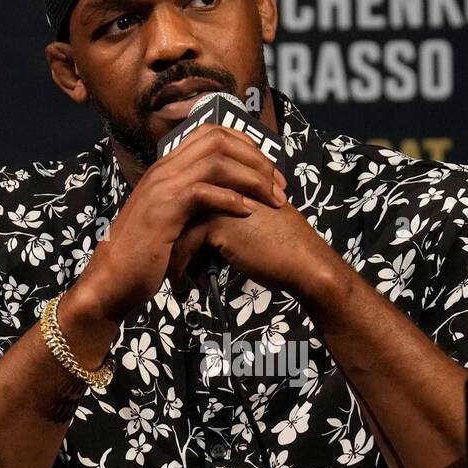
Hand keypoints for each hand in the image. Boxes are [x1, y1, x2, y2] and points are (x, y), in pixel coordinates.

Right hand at [67, 124, 286, 322]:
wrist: (113, 281)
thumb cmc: (147, 255)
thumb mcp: (173, 219)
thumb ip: (194, 201)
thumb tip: (228, 197)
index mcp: (168, 167)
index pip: (212, 133)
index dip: (247, 146)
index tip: (271, 171)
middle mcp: (164, 170)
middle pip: (218, 139)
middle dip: (256, 159)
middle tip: (280, 186)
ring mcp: (161, 188)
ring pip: (215, 162)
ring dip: (251, 179)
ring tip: (273, 200)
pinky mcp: (162, 212)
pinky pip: (202, 193)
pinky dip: (230, 200)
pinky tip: (249, 212)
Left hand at [169, 193, 346, 304]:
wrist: (304, 261)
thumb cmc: (284, 247)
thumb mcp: (253, 221)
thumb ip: (231, 215)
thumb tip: (206, 234)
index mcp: (231, 179)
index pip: (189, 197)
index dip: (179, 225)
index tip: (173, 250)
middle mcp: (222, 184)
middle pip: (178, 209)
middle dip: (168, 240)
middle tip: (163, 266)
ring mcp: (218, 200)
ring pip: (177, 227)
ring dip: (171, 256)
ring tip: (171, 279)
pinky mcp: (217, 222)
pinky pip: (185, 245)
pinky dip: (179, 268)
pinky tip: (182, 288)